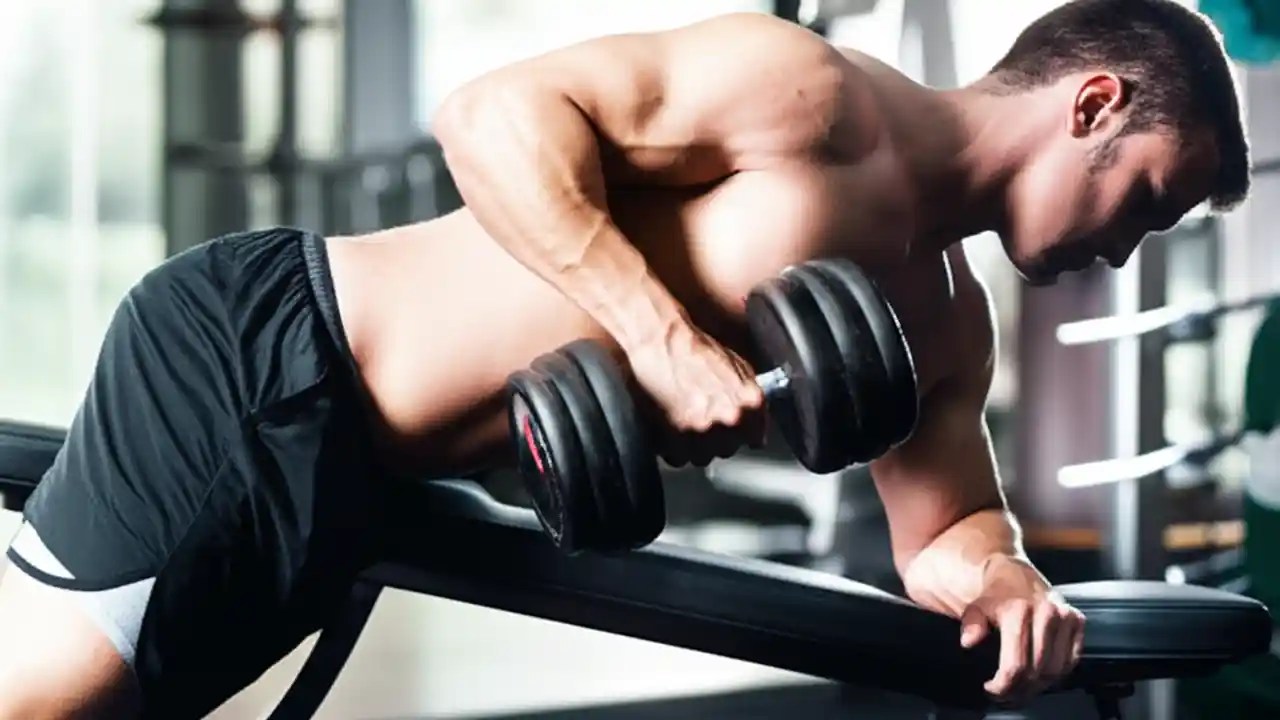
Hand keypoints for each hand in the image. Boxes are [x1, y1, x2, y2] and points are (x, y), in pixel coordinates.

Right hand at [626, 320, 765, 466]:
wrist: (660, 343)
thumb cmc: (693, 350)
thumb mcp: (737, 367)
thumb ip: (749, 398)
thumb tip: (755, 423)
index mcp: (750, 402)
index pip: (755, 439)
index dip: (740, 435)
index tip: (732, 432)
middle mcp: (730, 420)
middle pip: (727, 450)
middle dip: (716, 440)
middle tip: (701, 421)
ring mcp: (702, 432)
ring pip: (702, 457)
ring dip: (693, 447)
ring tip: (683, 424)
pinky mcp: (675, 439)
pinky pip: (677, 458)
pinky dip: (672, 449)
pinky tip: (668, 428)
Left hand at [959, 555, 1084, 704]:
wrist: (1014, 573)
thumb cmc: (994, 595)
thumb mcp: (975, 608)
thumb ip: (971, 625)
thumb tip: (968, 642)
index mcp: (1019, 611)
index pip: (1016, 664)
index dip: (1004, 685)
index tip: (993, 689)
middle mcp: (1046, 612)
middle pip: (1038, 671)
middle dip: (1020, 689)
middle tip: (1007, 694)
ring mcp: (1064, 615)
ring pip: (1057, 669)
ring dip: (1040, 685)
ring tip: (1022, 689)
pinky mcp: (1077, 619)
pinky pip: (1072, 659)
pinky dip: (1058, 673)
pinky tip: (1041, 676)